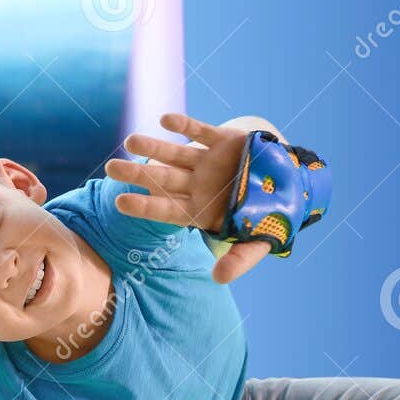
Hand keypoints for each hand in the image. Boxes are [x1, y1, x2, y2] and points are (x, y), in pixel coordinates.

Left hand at [105, 113, 272, 283]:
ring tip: (130, 141)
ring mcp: (207, 163)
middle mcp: (198, 186)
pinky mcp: (222, 141)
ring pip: (175, 154)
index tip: (120, 202)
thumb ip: (238, 261)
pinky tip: (165, 120)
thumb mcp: (256, 245)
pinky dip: (184, 126)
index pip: (167, 210)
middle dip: (137, 174)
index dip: (145, 206)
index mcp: (200, 211)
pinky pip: (200, 131)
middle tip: (110, 168)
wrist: (288, 188)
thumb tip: (218, 279)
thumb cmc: (267, 221)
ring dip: (153, 147)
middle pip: (162, 180)